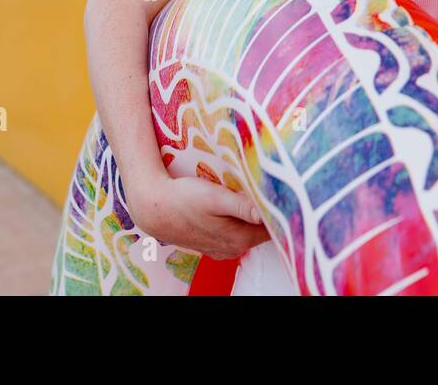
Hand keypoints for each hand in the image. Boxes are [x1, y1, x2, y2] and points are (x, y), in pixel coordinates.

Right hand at [130, 171, 272, 259]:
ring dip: (254, 216)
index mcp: (240, 238)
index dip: (280, 210)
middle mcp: (234, 248)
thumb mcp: (214, 198)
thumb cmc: (183, 199)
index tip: (284, 193)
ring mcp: (223, 248)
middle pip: (263, 231)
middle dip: (269, 213)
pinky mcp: (213, 244)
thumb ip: (242, 206)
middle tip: (273, 189)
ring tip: (256, 194)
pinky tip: (235, 206)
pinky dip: (240, 222)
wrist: (153, 208)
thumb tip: (266, 211)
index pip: (274, 228)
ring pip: (249, 232)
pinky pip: (235, 233)